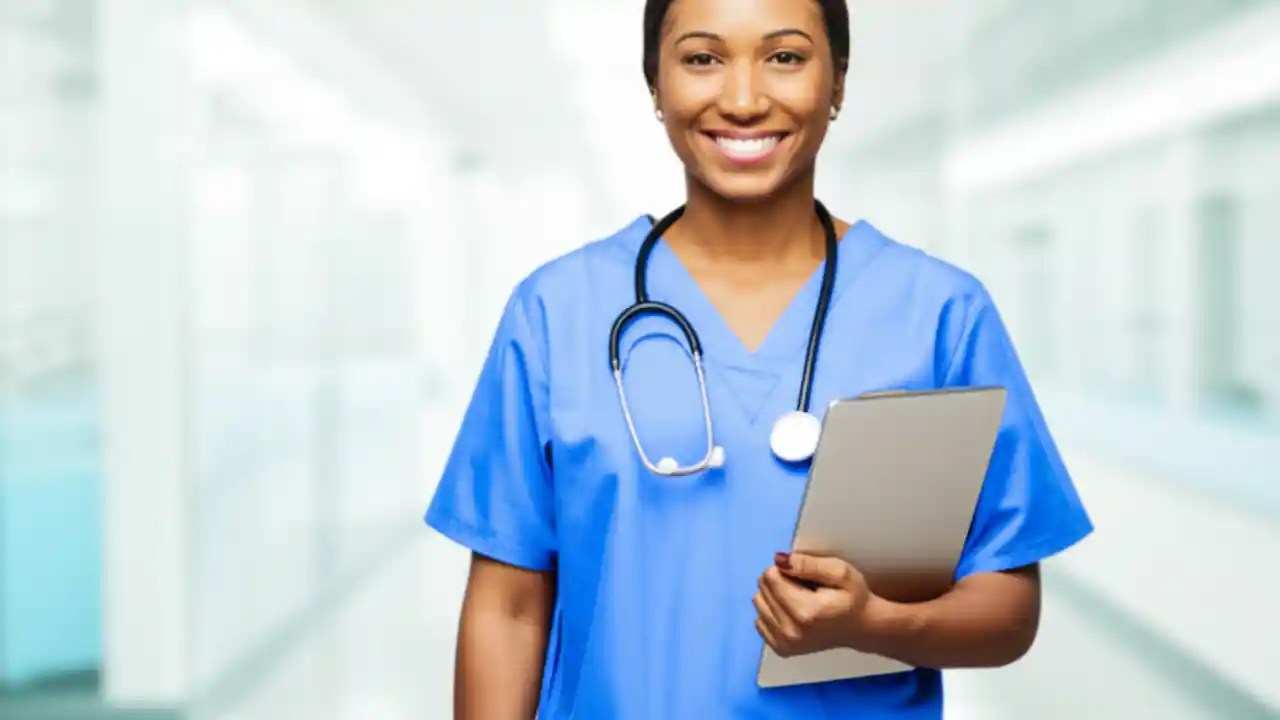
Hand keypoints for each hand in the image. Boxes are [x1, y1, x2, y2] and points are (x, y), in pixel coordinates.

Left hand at [753, 552, 882, 657]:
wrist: (863, 628)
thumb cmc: (853, 598)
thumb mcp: (840, 572)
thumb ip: (808, 564)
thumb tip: (779, 560)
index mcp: (805, 612)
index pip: (770, 577)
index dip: (785, 569)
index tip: (803, 576)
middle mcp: (790, 631)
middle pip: (762, 589)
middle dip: (779, 581)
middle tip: (804, 588)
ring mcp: (785, 643)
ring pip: (758, 603)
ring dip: (774, 596)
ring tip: (799, 599)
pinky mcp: (781, 649)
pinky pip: (759, 621)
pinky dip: (772, 612)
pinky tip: (792, 613)